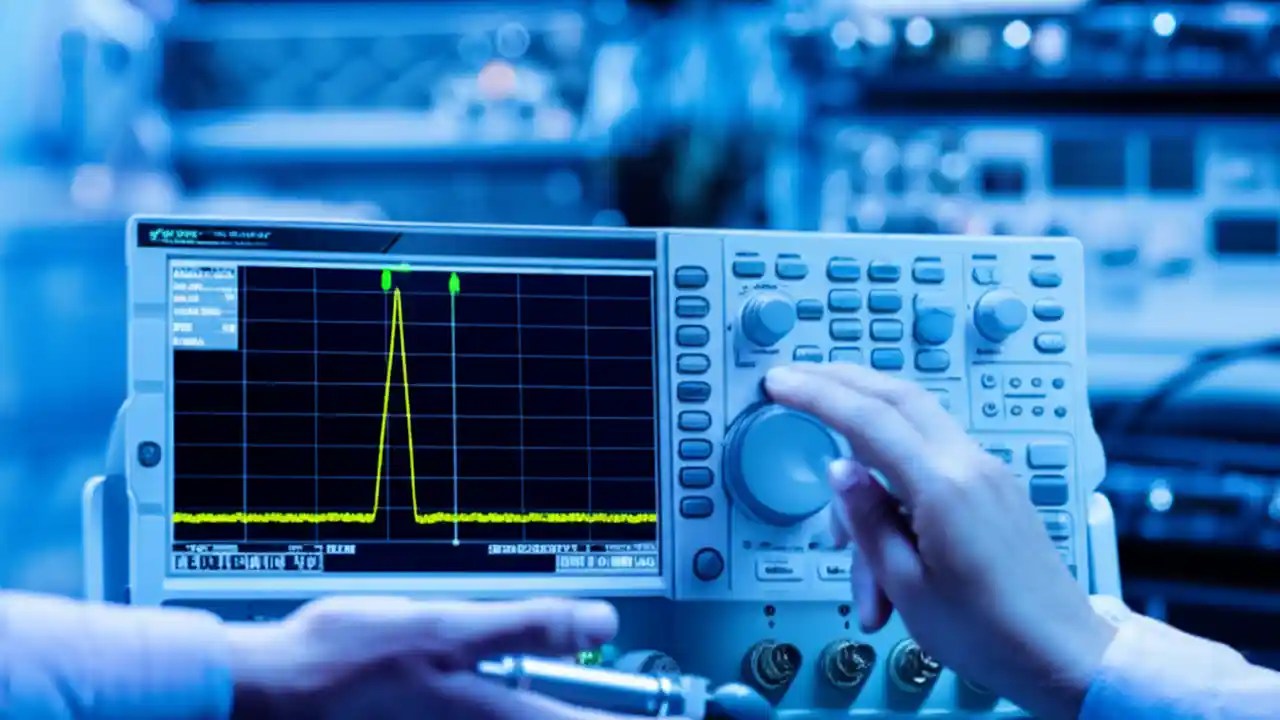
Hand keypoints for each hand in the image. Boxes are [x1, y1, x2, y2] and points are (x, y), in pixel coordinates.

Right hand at [227, 596, 663, 719]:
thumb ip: (527, 626)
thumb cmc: (348, 658)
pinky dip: (520, 714)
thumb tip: (602, 625)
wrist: (270, 696)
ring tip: (586, 704)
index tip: (680, 715)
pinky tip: (512, 699)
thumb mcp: (443, 627)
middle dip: (598, 718)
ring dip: (560, 715)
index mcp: (499, 714)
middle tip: (654, 705)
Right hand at [765, 363, 1115, 719]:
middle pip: (896, 396)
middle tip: (795, 380)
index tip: (779, 382)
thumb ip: (867, 520)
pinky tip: (883, 545)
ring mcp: (986, 473)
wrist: (1064, 655)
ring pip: (910, 435)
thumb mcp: (908, 586)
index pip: (868, 418)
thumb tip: (839, 469)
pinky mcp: (992, 489)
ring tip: (858, 567)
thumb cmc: (990, 634)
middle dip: (840, 382)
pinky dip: (895, 485)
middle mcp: (970, 466)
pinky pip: (931, 464)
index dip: (816, 394)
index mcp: (944, 487)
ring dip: (866, 472)